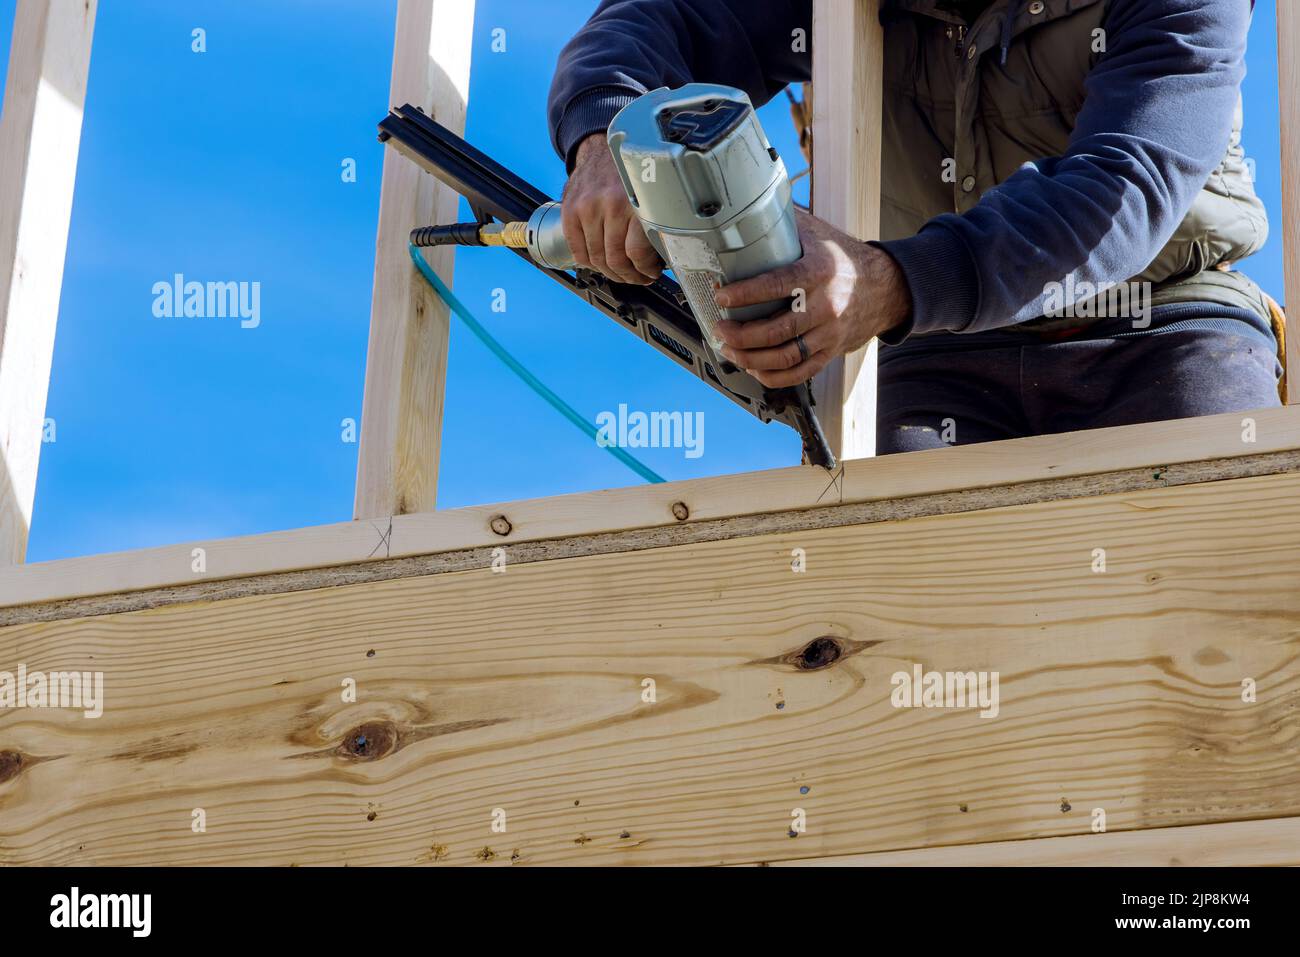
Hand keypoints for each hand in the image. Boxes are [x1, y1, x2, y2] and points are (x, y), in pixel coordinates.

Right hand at [560, 133, 662, 283]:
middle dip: (630, 276)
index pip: (637, 252)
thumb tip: (664, 257)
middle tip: (638, 277)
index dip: (645, 270)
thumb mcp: (648, 195)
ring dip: (611, 272)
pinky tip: (601, 263)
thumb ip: (653, 223)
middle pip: (616, 259)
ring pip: (598, 259)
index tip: (651, 272)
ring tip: (622, 271)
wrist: (601, 151)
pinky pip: (578, 251)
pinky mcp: (570, 212)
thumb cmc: (627, 175)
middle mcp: (610, 203)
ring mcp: (587, 208)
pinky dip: (590, 263)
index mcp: (636, 200)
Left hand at [712, 210, 911, 387]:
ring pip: (785, 356)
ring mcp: (830, 332)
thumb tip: (749, 206)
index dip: (745, 293)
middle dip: (741, 334)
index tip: (722, 296)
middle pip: (777, 330)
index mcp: (818, 272)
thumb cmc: (846, 258)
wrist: (887, 287)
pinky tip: (754, 369)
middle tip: (720, 329)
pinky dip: (773, 377)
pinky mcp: (832, 351)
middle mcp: (826, 305)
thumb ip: (786, 224)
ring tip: (730, 350)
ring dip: (751, 358)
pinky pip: (800, 373)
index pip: (776, 284)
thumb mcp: (819, 234)